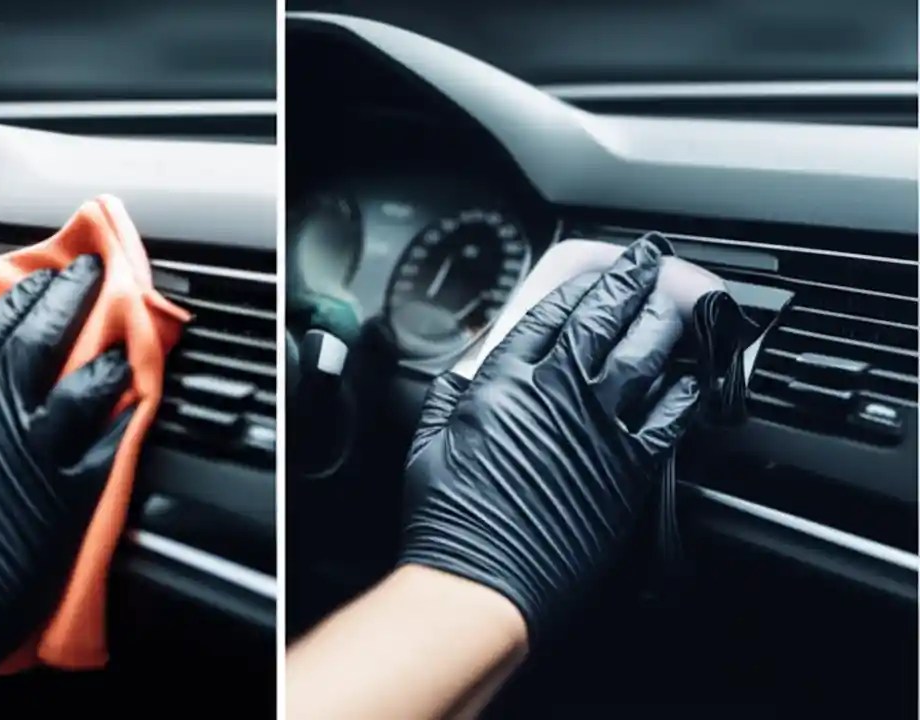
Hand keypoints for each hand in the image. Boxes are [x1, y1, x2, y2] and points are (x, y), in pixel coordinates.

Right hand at [0, 255, 131, 663]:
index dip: (23, 300)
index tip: (41, 281)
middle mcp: (3, 414)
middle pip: (46, 339)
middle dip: (72, 298)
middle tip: (95, 274)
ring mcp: (44, 450)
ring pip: (88, 383)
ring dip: (108, 352)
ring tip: (125, 333)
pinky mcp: (74, 490)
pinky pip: (111, 441)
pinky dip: (126, 415)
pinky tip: (138, 399)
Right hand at [400, 238, 699, 647]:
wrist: (481, 577)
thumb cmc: (450, 516)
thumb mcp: (428, 440)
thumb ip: (447, 397)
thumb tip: (459, 377)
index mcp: (505, 381)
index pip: (552, 313)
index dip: (581, 285)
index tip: (597, 271)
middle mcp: (557, 393)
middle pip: (606, 319)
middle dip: (634, 281)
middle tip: (652, 260)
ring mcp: (599, 427)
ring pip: (647, 354)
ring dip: (667, 319)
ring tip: (682, 300)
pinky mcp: (628, 468)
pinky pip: (671, 416)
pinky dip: (688, 390)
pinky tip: (697, 375)